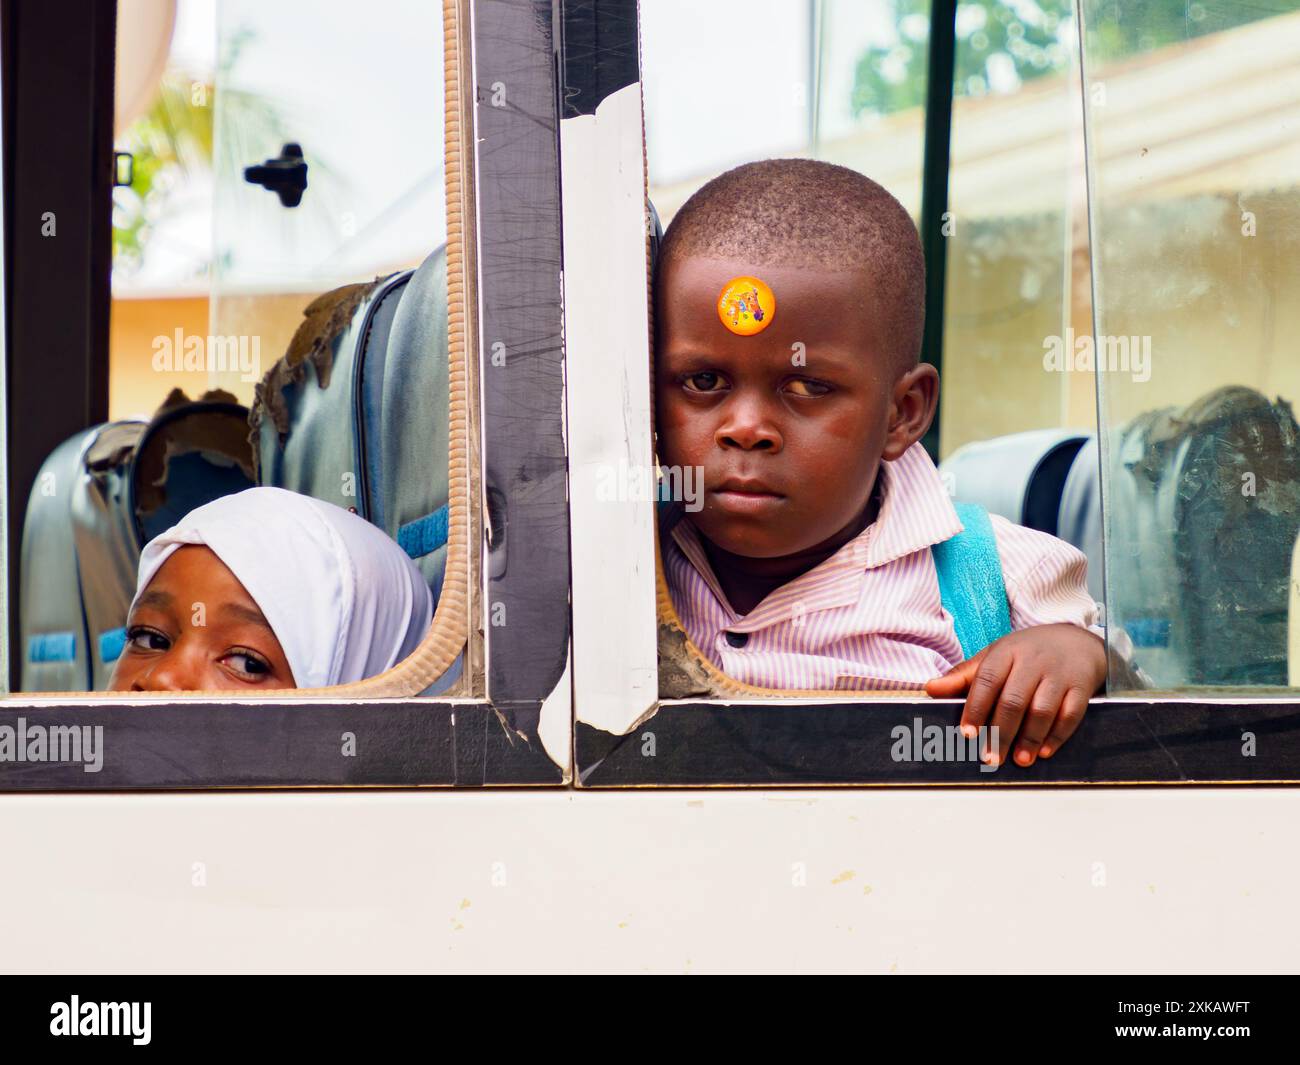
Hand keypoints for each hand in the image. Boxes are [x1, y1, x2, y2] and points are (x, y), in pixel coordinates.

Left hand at [923, 624, 1105, 766]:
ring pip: (1042, 710)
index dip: (975, 708)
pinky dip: (1057, 735)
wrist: (1075, 641)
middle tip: (990, 758)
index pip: (986, 680)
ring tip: (1018, 761)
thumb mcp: (994, 656)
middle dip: (1001, 733)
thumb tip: (930, 689)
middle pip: (1014, 700)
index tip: (966, 734)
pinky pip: (1070, 714)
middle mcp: (1032, 661)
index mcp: (1005, 652)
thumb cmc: (1026, 654)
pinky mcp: (1081, 687)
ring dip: (1029, 738)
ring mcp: (1058, 674)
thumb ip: (964, 675)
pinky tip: (1044, 751)